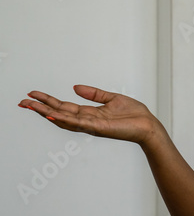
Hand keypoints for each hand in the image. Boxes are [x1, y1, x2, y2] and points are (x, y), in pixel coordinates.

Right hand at [18, 85, 161, 145]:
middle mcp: (87, 120)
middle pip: (58, 113)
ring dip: (47, 112)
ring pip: (64, 118)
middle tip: (22, 101)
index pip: (64, 106)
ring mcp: (91, 125)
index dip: (48, 100)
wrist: (149, 125)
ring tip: (32, 106)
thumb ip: (94, 94)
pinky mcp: (99, 128)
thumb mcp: (112, 98)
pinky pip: (79, 123)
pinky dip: (65, 119)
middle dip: (40, 107)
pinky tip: (52, 114)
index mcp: (89, 113)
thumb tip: (75, 87)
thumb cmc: (134, 115)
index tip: (33, 94)